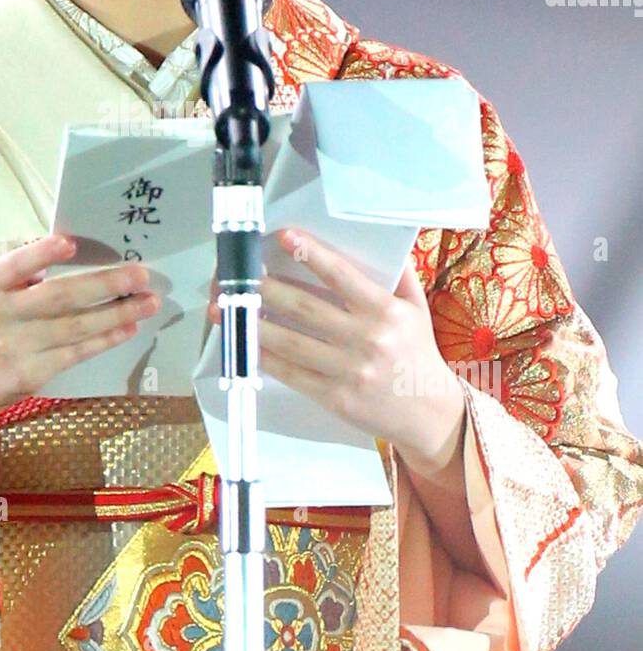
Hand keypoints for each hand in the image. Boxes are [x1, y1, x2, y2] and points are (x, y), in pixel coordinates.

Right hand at [0, 234, 159, 440]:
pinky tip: (128, 327)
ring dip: (117, 313)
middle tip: (140, 275)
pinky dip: (105, 339)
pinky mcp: (30, 374)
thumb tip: (75, 253)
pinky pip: (76, 353)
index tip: (71, 243)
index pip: (15, 266)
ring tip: (147, 302)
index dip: (42, 253)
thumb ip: (21, 272)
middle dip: (105, 284)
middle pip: (59, 297)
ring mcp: (14, 348)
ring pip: (75, 327)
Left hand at [207, 227, 464, 472]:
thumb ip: (399, 274)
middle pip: (305, 308)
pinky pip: (292, 373)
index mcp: (386, 311)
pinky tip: (244, 342)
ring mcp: (350, 370)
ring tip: (222, 308)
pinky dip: (264, 357)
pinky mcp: (335, 397)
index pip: (342, 276)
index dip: (311, 254)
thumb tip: (381, 239)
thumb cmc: (418, 353)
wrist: (429, 413)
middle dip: (265, 289)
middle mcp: (368, 338)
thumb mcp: (416, 309)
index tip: (283, 236)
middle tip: (237, 274)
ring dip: (253, 323)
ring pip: (291, 342)